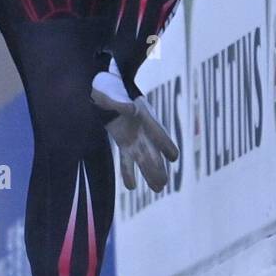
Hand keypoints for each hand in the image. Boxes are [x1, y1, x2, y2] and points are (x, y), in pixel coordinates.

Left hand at [91, 61, 178, 192]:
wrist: (101, 87)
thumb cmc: (106, 86)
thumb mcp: (109, 92)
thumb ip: (120, 102)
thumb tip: (131, 110)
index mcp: (143, 113)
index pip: (156, 130)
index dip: (165, 143)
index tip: (174, 156)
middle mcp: (142, 128)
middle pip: (153, 149)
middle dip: (158, 166)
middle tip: (164, 182)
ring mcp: (134, 136)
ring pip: (144, 158)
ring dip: (150, 173)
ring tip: (158, 188)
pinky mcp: (123, 142)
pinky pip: (127, 160)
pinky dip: (128, 172)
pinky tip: (131, 187)